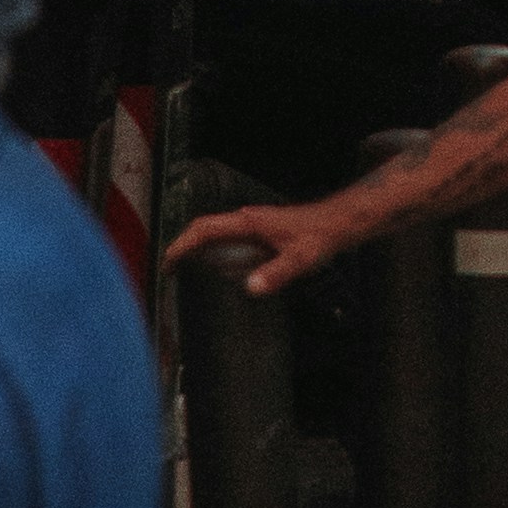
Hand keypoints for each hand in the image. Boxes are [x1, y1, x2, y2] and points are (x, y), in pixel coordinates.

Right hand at [171, 196, 362, 301]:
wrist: (340, 223)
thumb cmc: (321, 236)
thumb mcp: (300, 258)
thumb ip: (277, 272)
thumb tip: (251, 287)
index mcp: (249, 223)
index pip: (205, 228)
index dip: (182, 243)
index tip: (167, 261)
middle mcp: (247, 220)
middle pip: (204, 229)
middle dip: (183, 247)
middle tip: (168, 271)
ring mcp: (253, 225)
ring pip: (216, 234)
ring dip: (198, 250)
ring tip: (183, 273)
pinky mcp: (261, 233)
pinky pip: (230, 241)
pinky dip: (216, 253)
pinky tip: (219, 272)